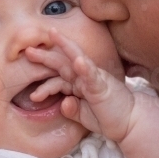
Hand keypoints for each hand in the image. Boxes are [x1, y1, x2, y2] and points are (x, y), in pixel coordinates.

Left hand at [25, 28, 135, 142]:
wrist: (130, 122)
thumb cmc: (109, 117)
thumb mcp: (83, 116)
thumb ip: (71, 109)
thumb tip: (62, 104)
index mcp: (78, 84)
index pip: (57, 77)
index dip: (43, 80)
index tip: (32, 94)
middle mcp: (84, 77)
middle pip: (62, 63)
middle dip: (45, 55)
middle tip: (27, 49)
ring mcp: (94, 78)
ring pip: (77, 59)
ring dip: (65, 47)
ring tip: (54, 35)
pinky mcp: (103, 85)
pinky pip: (92, 74)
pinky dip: (85, 67)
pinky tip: (78, 61)